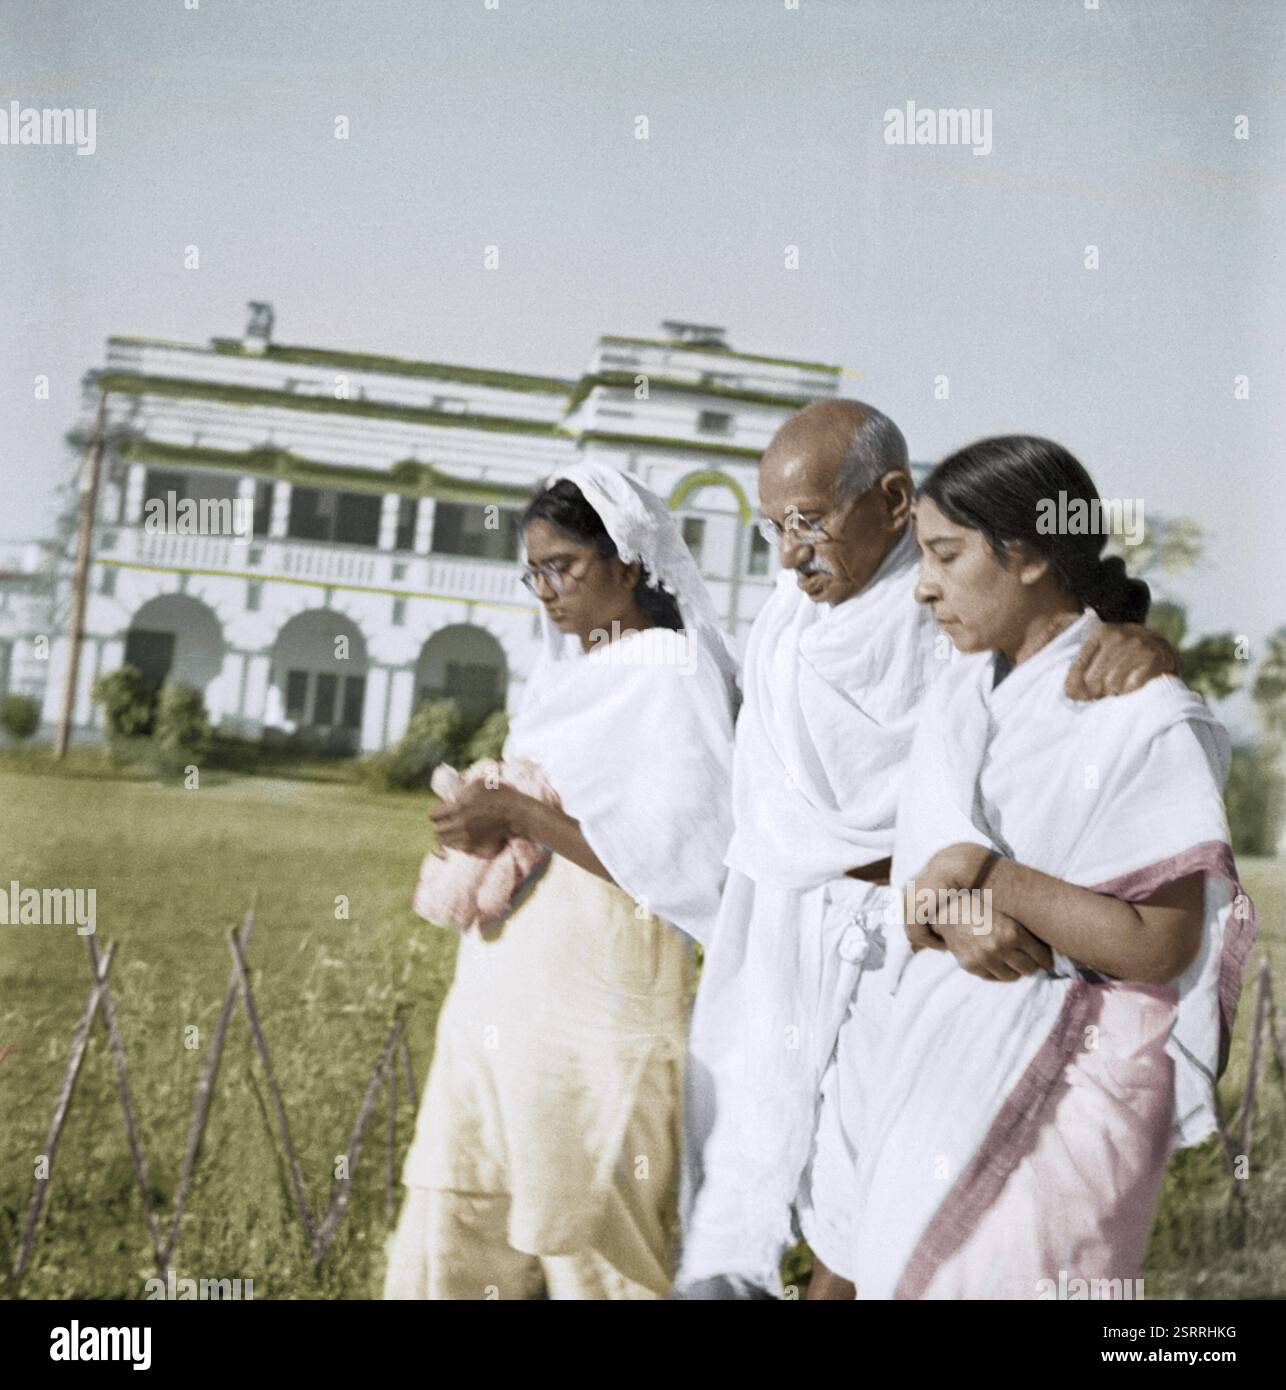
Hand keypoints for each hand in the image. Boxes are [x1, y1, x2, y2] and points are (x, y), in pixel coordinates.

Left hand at [428, 780, 513, 856]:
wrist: (517, 814)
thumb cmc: (500, 795)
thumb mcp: (478, 784)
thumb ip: (461, 790)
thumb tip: (451, 797)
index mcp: (457, 808)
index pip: (433, 815)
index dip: (437, 813)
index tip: (442, 813)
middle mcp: (459, 825)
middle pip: (437, 831)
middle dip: (441, 826)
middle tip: (448, 823)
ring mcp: (467, 838)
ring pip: (445, 842)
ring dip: (447, 837)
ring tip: (455, 832)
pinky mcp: (475, 848)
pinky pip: (457, 850)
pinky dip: (457, 845)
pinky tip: (464, 838)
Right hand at [905, 844, 1053, 980]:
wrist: (947, 907)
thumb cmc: (980, 904)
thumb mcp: (1006, 910)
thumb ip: (1025, 926)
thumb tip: (1047, 941)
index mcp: (1013, 932)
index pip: (1042, 957)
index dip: (1046, 958)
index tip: (1046, 959)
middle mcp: (1000, 947)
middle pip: (1029, 969)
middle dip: (1034, 965)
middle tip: (1033, 961)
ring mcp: (985, 958)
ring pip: (1013, 976)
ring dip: (1017, 971)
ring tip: (1016, 963)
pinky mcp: (972, 965)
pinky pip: (993, 977)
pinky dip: (999, 973)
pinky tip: (999, 964)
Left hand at [1064, 623, 1178, 700]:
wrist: (1163, 651)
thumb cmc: (1119, 655)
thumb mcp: (1094, 649)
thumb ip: (1060, 651)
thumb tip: (1025, 655)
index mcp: (1099, 632)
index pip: (1077, 669)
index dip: (1075, 687)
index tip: (1078, 695)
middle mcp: (1118, 635)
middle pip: (1093, 681)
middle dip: (1097, 692)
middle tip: (1105, 690)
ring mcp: (1138, 646)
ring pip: (1112, 686)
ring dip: (1115, 692)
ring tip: (1120, 686)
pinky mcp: (1155, 660)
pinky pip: (1132, 687)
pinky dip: (1132, 691)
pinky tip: (1135, 685)